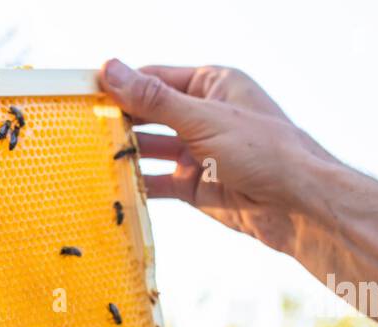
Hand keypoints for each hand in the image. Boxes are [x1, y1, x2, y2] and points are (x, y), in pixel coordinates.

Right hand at [98, 59, 339, 254]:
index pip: (154, 78)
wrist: (298, 206)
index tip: (84, 93)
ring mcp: (197, 151)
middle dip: (117, 120)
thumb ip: (154, 99)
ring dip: (123, 153)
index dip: (120, 85)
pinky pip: (156, 182)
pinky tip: (110, 185)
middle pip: (148, 113)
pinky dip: (135, 184)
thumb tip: (111, 70)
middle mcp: (202, 115)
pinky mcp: (194, 185)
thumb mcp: (203, 119)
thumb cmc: (264, 150)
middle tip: (79, 127)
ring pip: (149, 149)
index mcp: (211, 85)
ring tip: (87, 156)